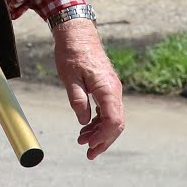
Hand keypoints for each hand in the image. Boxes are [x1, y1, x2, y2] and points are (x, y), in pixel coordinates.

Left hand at [52, 16, 124, 158]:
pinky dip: (99, 122)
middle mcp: (114, 90)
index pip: (113, 121)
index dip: (103, 137)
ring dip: (100, 133)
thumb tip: (83, 121)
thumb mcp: (69, 77)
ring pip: (113, 118)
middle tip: (89, 154)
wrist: (77, 32)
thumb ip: (78, 100)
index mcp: (107, 88)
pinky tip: (86, 127)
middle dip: (104, 141)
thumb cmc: (72, 52)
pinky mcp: (107, 87)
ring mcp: (112, 89)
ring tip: (82, 141)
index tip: (88, 145)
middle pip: (117, 124)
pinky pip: (108, 109)